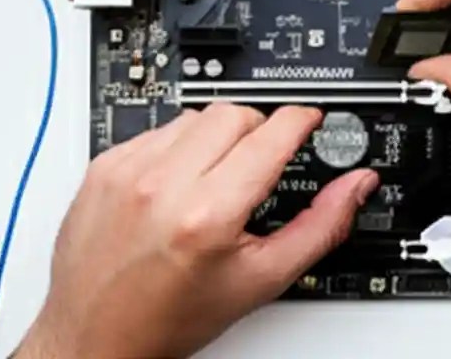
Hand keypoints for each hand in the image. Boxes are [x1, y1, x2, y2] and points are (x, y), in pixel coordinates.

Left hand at [17, 105, 377, 358]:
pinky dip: (177, 147)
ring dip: (216, 136)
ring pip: (194, 116)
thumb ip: (319, 227)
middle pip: (234, 114)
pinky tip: (180, 183)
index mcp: (207, 215)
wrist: (96, 336)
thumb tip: (355, 187)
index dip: (300, 121)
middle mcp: (162, 185)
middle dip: (258, 130)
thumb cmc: (169, 319)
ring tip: (217, 178)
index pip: (270, 135)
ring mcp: (127, 173)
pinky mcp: (103, 168)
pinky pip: (156, 131)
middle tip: (262, 161)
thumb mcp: (260, 280)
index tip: (308, 121)